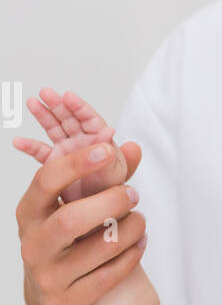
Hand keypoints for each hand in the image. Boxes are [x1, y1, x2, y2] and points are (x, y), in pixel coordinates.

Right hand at [12, 88, 131, 201]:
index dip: (79, 107)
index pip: (89, 119)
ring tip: (32, 102)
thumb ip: (118, 156)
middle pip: (69, 118)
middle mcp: (82, 142)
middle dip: (58, 105)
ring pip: (54, 128)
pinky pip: (41, 152)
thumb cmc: (111, 190)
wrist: (97, 211)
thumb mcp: (116, 172)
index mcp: (99, 140)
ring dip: (43, 115)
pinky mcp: (55, 163)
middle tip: (46, 93)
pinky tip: (18, 142)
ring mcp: (67, 151)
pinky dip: (30, 147)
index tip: (68, 97)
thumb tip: (120, 137)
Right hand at [14, 89, 145, 304]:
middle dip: (111, 203)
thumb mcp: (74, 208)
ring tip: (141, 222)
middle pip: (72, 219)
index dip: (77, 163)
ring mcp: (47, 277)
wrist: (54, 300)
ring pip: (98, 249)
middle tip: (134, 194)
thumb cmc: (69, 243)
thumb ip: (103, 178)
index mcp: (29, 212)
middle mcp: (32, 244)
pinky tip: (140, 245)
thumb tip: (132, 146)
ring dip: (130, 230)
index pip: (46, 180)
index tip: (107, 149)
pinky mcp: (65, 303)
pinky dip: (131, 257)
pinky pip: (108, 277)